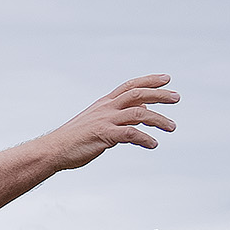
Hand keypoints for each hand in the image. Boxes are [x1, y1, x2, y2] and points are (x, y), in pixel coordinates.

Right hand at [45, 75, 179, 168]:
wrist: (53, 150)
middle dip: (159, 95)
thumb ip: (120, 116)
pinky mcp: (104, 135)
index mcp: (104, 103)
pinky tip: (153, 144)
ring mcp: (105, 121)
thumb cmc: (75, 139)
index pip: (130, 86)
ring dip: (158, 120)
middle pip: (138, 95)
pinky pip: (130, 134)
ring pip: (139, 113)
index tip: (166, 79)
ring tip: (172, 127)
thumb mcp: (98, 122)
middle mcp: (106, 108)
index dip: (149, 81)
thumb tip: (142, 112)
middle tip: (176, 98)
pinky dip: (145, 138)